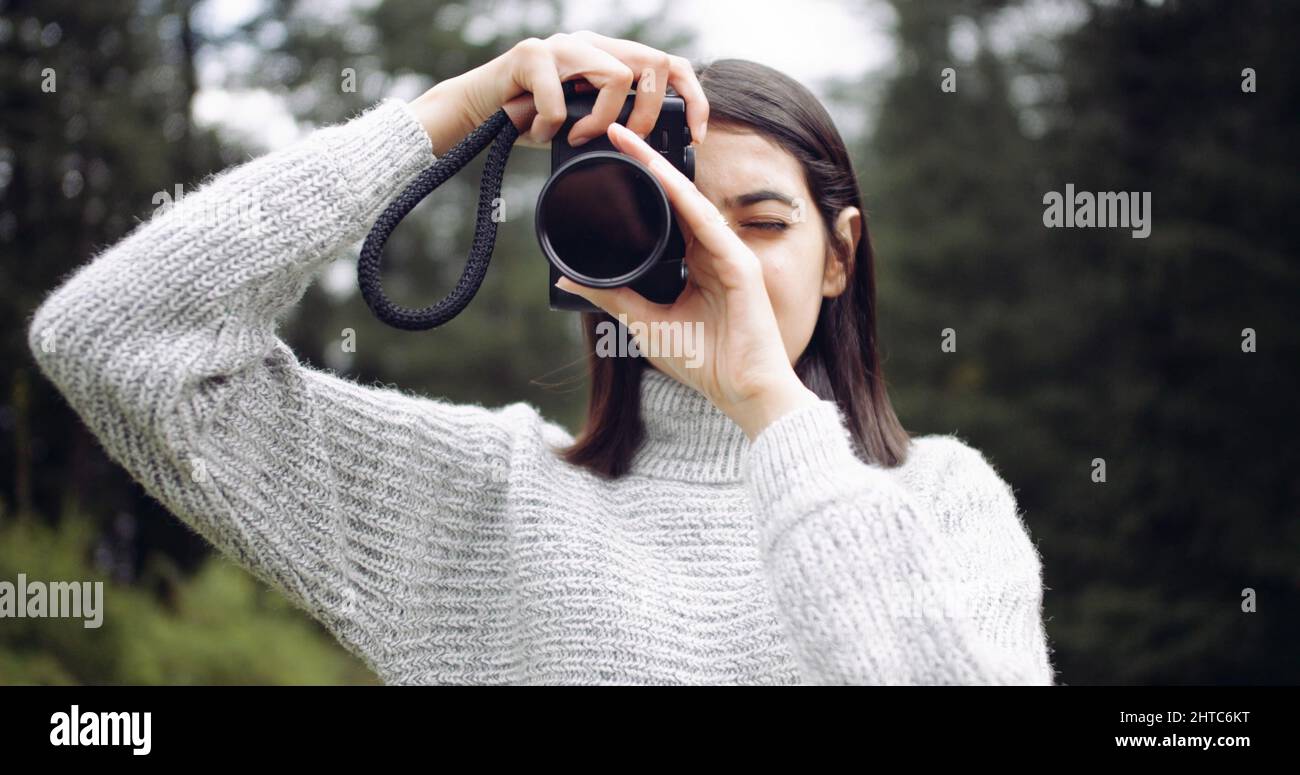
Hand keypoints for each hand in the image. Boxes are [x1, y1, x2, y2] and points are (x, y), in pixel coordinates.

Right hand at [408, 31, 708, 155]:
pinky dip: (553, 124)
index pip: (669, 64)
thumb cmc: (531, 119)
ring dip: (601, 120)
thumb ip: (615, 127)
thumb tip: (654, 155)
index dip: (692, 97)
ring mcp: (563, 45)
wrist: (476, 110)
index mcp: (610, 56)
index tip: (696, 135)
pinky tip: (539, 131)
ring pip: (615, 76)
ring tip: (577, 138)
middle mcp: (592, 43)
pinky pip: (560, 98)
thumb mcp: (582, 124)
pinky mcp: (532, 54)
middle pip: (653, 64)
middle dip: (648, 113)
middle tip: (626, 142)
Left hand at [557, 121, 820, 439]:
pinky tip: (661, 177)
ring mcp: (730, 254)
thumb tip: (569, 279)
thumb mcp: (644, 324)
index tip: (608, 156)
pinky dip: (683, 198)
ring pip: (690, 200)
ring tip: (629, 140)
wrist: (744, 394)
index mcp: (696, 263)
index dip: (639, 183)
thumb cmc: (705, 363)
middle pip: (676, 196)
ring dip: (660, 168)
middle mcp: (714, 251)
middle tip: (612, 130)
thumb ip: (612, 296)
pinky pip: (707, 223)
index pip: (665, 212)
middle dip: (646, 161)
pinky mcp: (740, 265)